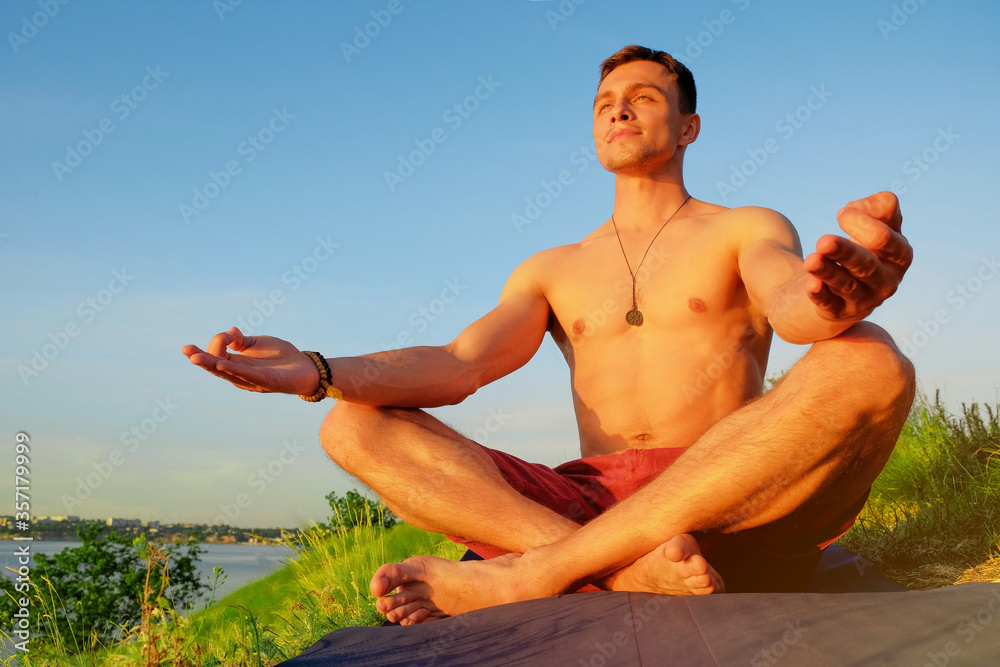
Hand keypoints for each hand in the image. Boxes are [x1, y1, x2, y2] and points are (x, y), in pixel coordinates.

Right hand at [181, 327, 319, 394]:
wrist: (306, 368)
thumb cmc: (280, 357)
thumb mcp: (257, 343)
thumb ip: (241, 339)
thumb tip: (228, 333)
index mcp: (237, 365)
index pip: (216, 355)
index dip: (217, 342)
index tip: (230, 333)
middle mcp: (240, 375)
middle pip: (216, 367)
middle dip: (201, 359)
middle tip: (186, 350)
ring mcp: (252, 380)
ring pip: (228, 372)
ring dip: (212, 365)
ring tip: (197, 358)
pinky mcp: (266, 382)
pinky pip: (248, 375)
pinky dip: (235, 369)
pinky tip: (223, 363)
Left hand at [803, 191, 911, 320]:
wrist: (838, 289)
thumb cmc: (859, 250)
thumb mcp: (875, 227)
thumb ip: (879, 208)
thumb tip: (856, 209)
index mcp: (899, 257)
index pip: (884, 239)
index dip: (861, 222)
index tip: (842, 213)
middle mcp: (886, 282)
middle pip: (866, 265)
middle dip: (846, 252)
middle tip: (823, 240)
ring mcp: (864, 300)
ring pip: (846, 285)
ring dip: (828, 272)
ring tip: (811, 260)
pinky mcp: (838, 313)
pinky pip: (829, 304)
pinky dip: (821, 295)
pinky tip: (811, 285)